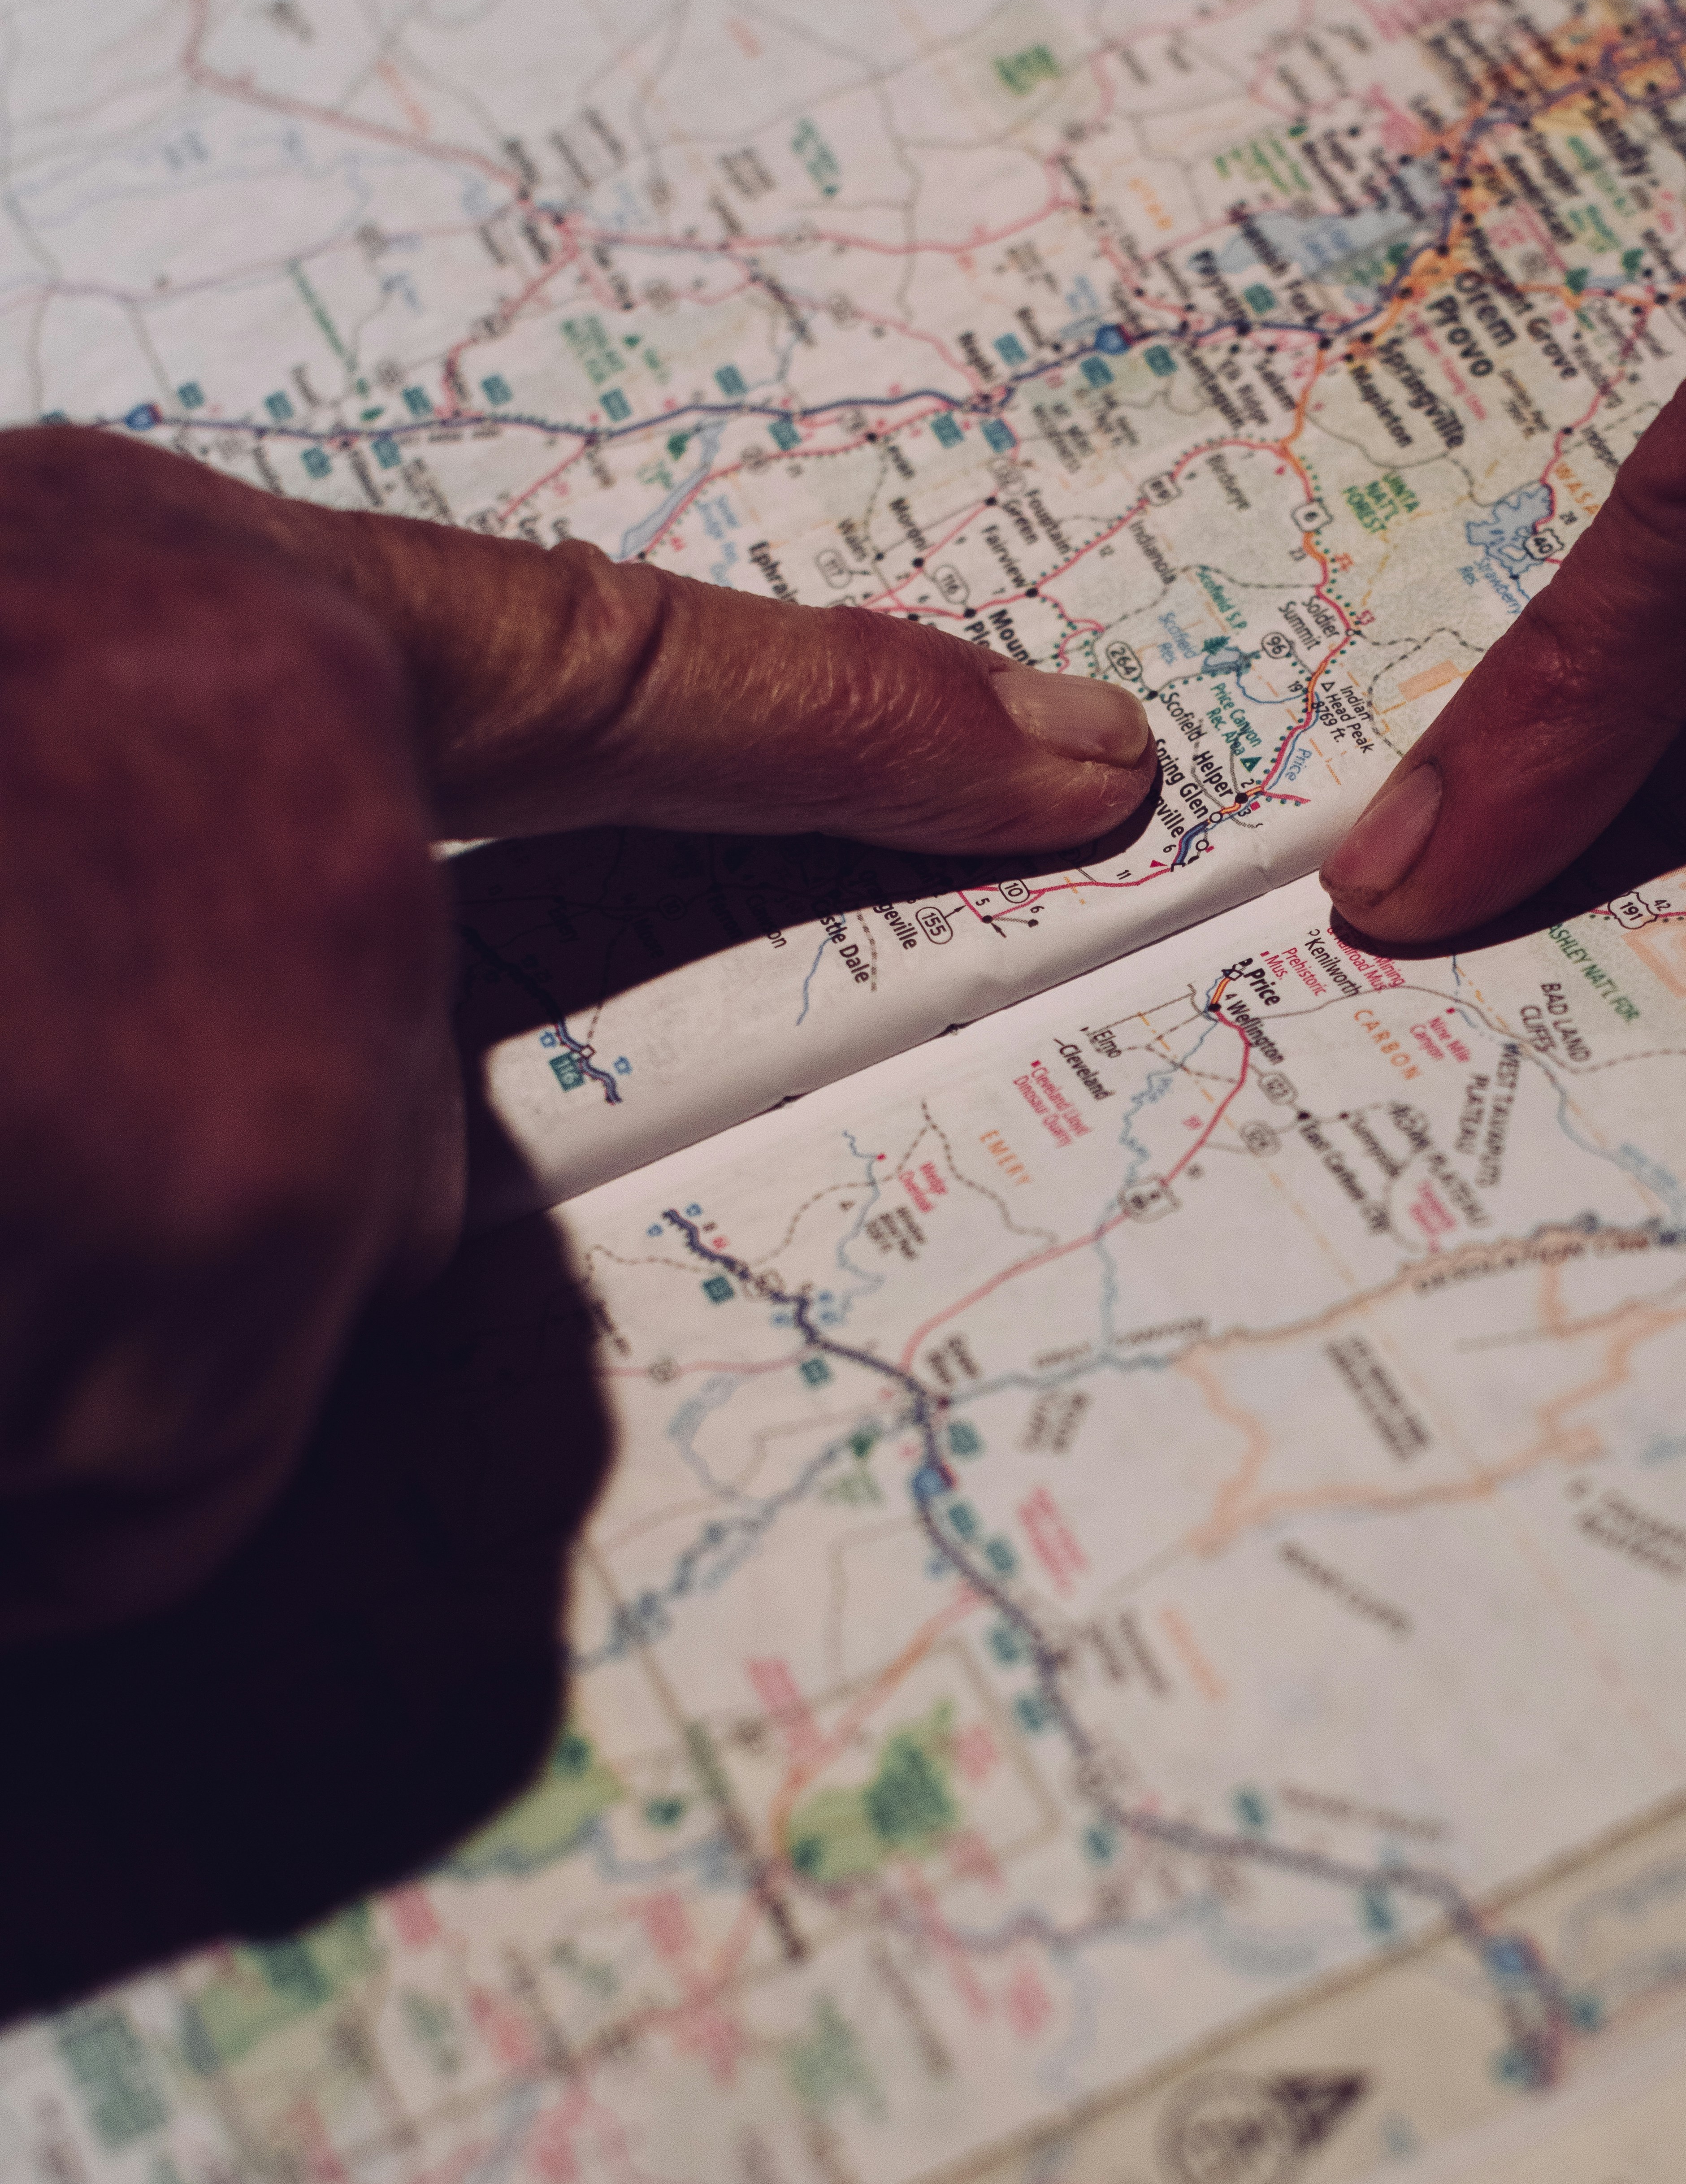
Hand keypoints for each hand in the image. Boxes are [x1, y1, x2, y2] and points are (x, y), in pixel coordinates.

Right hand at [0, 427, 1150, 1636]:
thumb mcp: (37, 671)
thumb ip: (176, 820)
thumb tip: (406, 1054)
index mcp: (249, 680)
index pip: (619, 685)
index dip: (846, 730)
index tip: (1083, 764)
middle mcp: (316, 900)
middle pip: (337, 1221)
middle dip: (135, 1263)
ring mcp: (239, 1114)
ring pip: (193, 1408)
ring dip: (39, 1406)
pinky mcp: (162, 1299)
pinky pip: (109, 1512)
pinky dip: (28, 1482)